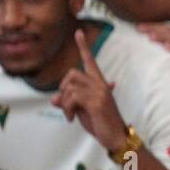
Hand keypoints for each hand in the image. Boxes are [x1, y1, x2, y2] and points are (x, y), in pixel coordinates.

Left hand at [52, 28, 126, 151]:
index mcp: (99, 83)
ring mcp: (99, 93)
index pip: (90, 60)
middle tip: (65, 104)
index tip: (78, 32)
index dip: (83, 46)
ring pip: (70, 86)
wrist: (116, 136)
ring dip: (64, 102)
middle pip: (71, 74)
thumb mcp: (82, 110)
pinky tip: (71, 118)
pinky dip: (67, 109)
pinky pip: (72, 98)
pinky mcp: (96, 102)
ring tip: (69, 114)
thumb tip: (53, 99)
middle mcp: (100, 84)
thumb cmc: (101, 122)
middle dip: (62, 89)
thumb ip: (69, 101)